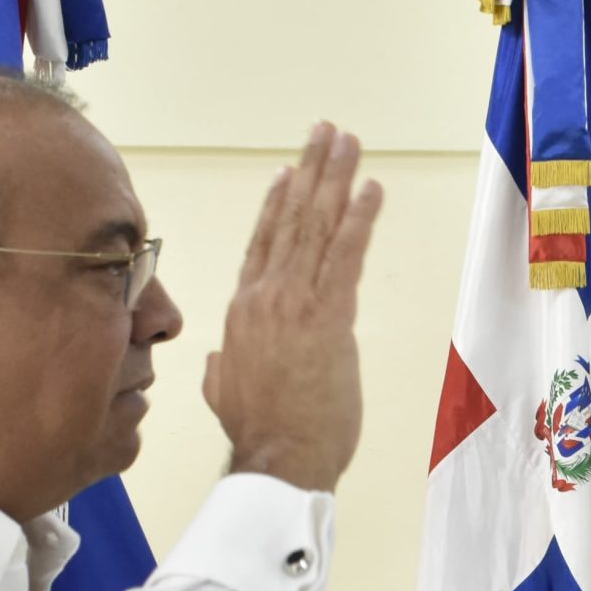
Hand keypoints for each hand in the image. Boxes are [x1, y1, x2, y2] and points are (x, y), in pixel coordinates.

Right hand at [201, 122, 383, 493]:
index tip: (287, 171)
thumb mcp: (224, 394)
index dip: (275, 205)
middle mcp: (264, 297)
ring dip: (335, 178)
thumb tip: (218, 360)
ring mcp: (294, 302)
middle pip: (289, 221)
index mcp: (241, 313)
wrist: (277, 457)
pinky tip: (372, 189)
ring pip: (316, 226)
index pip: (260, 246)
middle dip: (310, 171)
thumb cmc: (259, 434)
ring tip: (349, 142)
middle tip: (325, 133)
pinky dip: (360, 219)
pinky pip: (346, 255)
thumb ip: (221, 369)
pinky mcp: (329, 316)